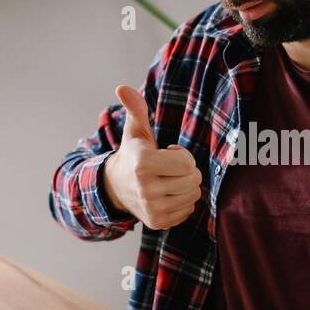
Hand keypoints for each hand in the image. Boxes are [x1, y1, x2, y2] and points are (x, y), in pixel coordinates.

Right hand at [102, 85, 202, 229]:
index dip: (182, 154)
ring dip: (186, 186)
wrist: (116, 187)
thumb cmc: (133, 155)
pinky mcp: (157, 222)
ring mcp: (152, 208)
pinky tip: (167, 194)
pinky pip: (188, 210)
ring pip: (193, 195)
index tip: (168, 152)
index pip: (187, 162)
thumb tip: (122, 88)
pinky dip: (182, 202)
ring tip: (168, 180)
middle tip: (170, 168)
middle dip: (187, 170)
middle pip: (194, 179)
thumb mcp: (134, 131)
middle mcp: (146, 189)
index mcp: (143, 164)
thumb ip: (135, 109)